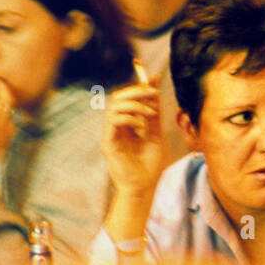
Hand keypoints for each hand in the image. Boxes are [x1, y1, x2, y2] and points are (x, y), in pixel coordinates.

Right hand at [101, 79, 168, 199]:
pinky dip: (128, 118)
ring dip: (135, 104)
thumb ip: (154, 113)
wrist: (146, 186)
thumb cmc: (151, 163)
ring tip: (151, 114)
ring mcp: (111, 133)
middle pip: (118, 97)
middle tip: (153, 92)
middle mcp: (117, 126)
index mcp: (128, 122)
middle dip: (136, 91)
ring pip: (114, 106)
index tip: (156, 77)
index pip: (129, 98)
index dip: (140, 85)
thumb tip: (156, 89)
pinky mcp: (108, 143)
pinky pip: (112, 121)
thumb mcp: (157, 133)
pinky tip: (141, 126)